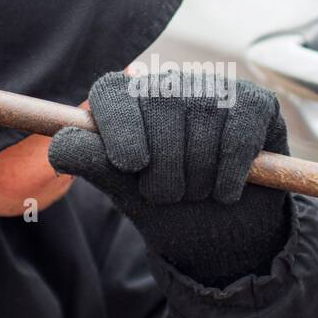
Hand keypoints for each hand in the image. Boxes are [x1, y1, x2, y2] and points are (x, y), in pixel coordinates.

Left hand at [48, 71, 291, 285]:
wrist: (224, 233)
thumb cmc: (170, 206)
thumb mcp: (126, 190)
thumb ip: (93, 162)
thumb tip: (60, 144)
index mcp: (132, 98)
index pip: (111, 93)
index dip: (118, 128)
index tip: (130, 165)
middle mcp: (172, 84)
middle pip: (160, 119)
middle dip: (166, 177)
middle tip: (173, 194)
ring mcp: (217, 89)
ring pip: (201, 138)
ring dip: (200, 185)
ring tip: (201, 191)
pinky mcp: (257, 104)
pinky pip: (236, 142)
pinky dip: (229, 180)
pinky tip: (228, 190)